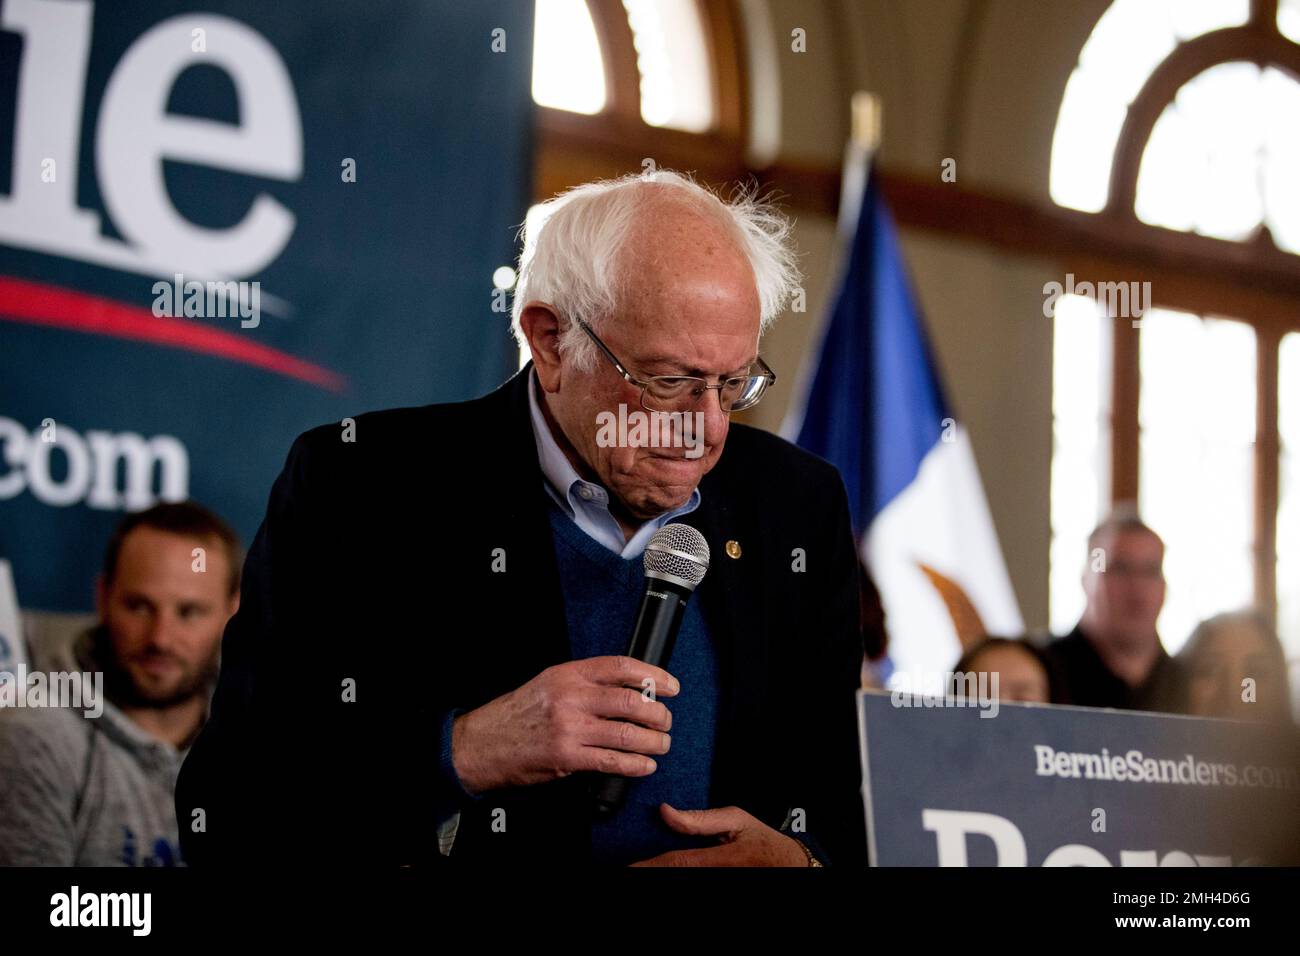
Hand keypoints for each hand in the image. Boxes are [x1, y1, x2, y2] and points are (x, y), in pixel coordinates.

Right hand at [450, 656, 677, 793]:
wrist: (484, 742)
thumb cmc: (519, 714)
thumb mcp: (550, 684)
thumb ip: (586, 684)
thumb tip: (630, 691)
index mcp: (569, 674)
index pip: (621, 668)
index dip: (653, 676)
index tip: (671, 686)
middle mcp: (571, 697)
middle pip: (631, 702)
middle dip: (658, 714)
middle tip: (665, 721)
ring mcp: (569, 727)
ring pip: (627, 733)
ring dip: (653, 742)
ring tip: (660, 745)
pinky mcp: (567, 757)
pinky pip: (612, 761)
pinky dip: (635, 765)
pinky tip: (644, 765)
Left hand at [628, 805, 811, 866]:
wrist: (789, 866)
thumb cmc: (763, 842)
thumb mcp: (736, 819)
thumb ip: (700, 818)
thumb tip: (666, 812)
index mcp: (722, 859)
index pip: (678, 863)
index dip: (650, 865)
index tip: (630, 866)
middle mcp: (718, 875)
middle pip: (677, 875)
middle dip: (653, 869)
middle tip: (633, 865)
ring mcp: (719, 882)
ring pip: (683, 879)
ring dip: (663, 871)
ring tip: (646, 865)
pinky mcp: (719, 885)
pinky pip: (692, 881)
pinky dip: (678, 873)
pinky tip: (666, 867)